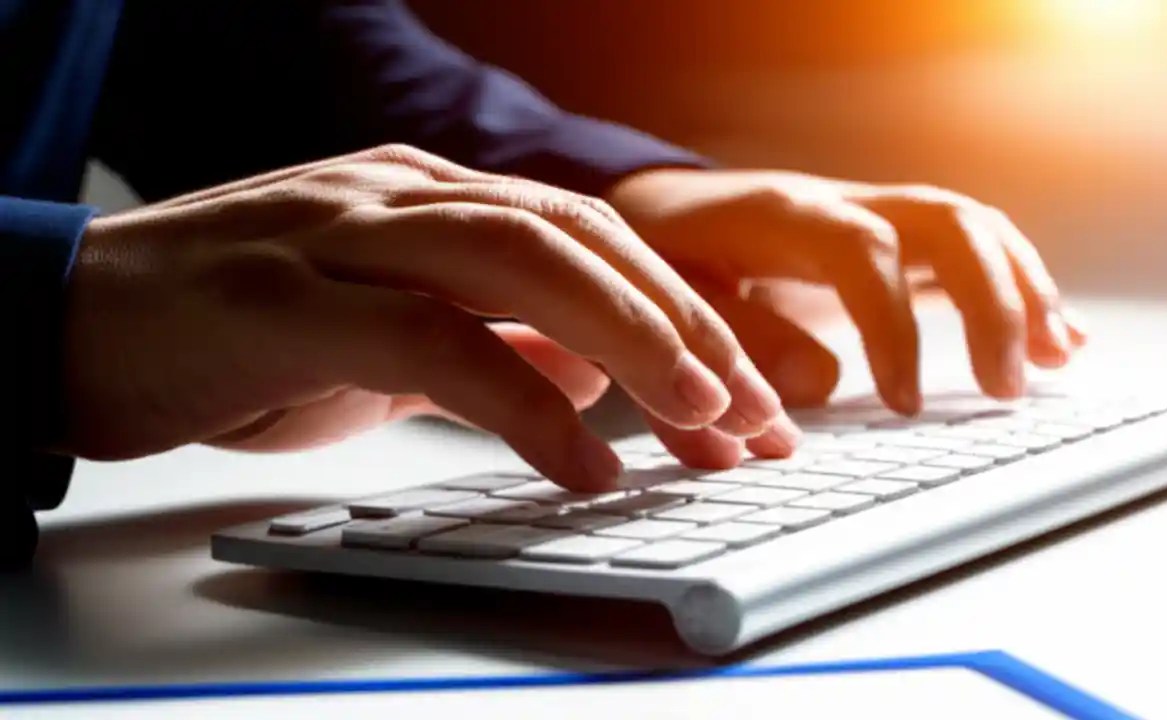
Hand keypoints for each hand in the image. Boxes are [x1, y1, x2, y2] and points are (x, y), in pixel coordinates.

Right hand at [61, 145, 794, 489]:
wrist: (67, 321)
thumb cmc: (235, 332)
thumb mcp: (390, 338)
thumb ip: (491, 342)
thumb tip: (596, 373)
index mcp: (431, 198)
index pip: (592, 237)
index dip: (685, 311)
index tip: (751, 396)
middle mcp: (400, 196)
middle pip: (581, 237)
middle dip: (686, 326)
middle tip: (756, 415)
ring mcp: (342, 233)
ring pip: (523, 259)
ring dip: (632, 341)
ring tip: (704, 421)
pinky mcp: (284, 297)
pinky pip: (433, 341)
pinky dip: (521, 404)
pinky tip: (582, 464)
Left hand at [607, 169, 1085, 464]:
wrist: (666, 207)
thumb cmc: (663, 255)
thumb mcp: (673, 297)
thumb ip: (739, 337)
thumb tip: (821, 384)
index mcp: (781, 215)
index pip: (860, 251)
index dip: (891, 326)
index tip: (904, 406)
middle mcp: (841, 203)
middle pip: (945, 223)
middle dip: (991, 302)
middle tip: (1005, 389)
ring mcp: (873, 215)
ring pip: (970, 229)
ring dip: (1022, 290)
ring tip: (1057, 359)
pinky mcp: (890, 239)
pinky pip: (968, 251)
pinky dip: (1018, 289)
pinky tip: (1055, 337)